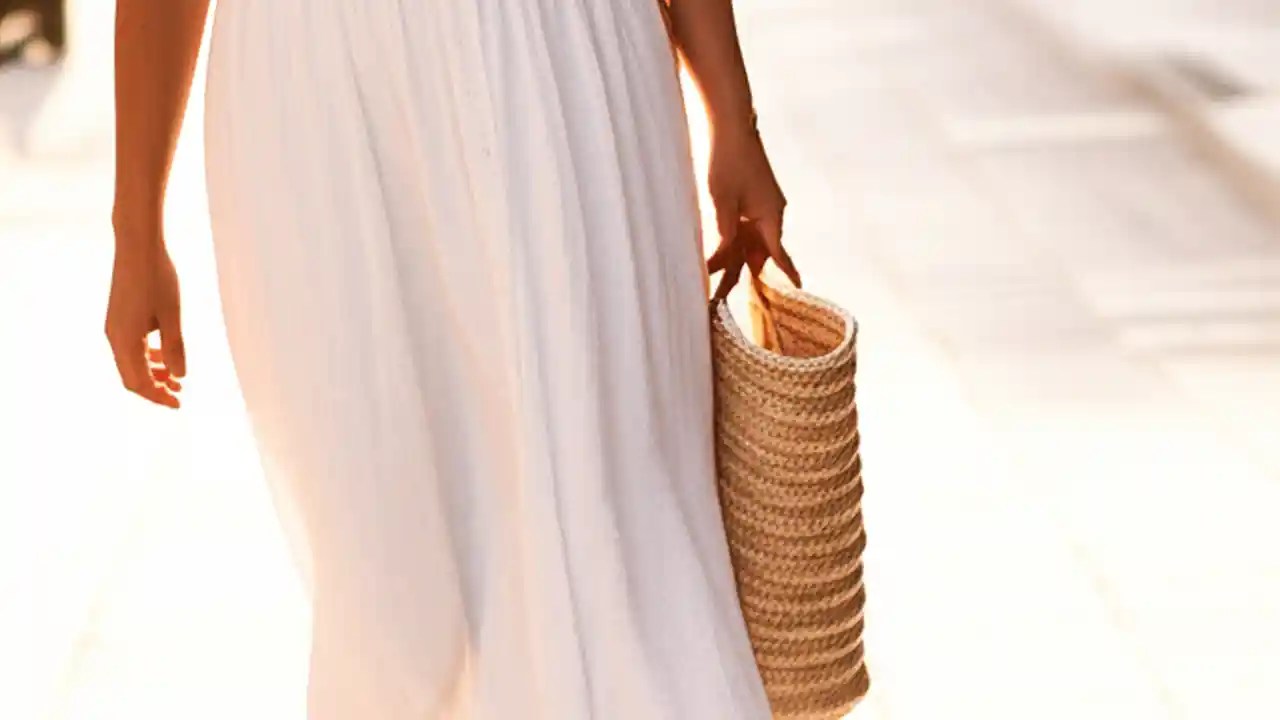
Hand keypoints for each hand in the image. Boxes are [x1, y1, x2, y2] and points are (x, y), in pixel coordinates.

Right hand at [105, 236, 185, 407]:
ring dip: (153, 373)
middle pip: (132, 377)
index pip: (138, 382)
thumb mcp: (172, 316)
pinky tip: (166, 357)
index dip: (158, 397)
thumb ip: (175, 348)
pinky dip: (148, 357)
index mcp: (125, 340)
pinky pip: (131, 348)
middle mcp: (115, 337)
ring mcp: (115, 327)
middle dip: (155, 389)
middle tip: (180, 395)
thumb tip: (180, 376)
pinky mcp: (119, 318)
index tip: (179, 404)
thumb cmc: (158, 278)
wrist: (137, 246)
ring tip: (177, 379)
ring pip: (131, 362)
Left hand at [705, 119, 800, 300]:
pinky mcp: (751, 198)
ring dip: (732, 257)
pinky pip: (744, 226)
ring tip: (710, 277)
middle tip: (718, 297)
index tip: (798, 290)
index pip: (779, 254)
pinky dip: (731, 240)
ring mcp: (761, 205)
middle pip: (759, 252)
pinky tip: (715, 249)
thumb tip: (721, 261)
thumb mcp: (721, 202)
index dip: (787, 274)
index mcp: (771, 216)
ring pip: (749, 240)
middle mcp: (771, 213)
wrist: (729, 125)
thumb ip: (724, 234)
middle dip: (740, 274)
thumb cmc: (726, 161)